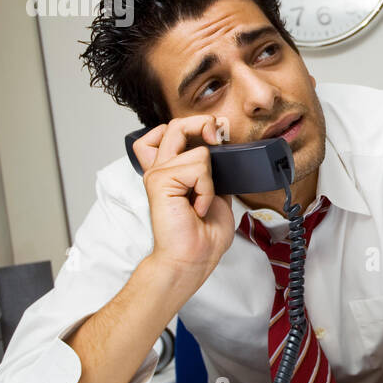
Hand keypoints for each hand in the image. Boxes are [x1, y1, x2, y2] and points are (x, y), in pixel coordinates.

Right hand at [133, 115, 234, 286]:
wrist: (192, 259)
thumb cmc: (201, 236)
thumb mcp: (216, 195)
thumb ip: (214, 172)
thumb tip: (224, 152)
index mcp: (170, 171)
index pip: (170, 132)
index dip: (194, 126)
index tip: (214, 137)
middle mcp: (160, 169)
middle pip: (175, 125)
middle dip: (203, 124)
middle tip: (216, 139)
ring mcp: (158, 174)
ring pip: (196, 148)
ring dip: (211, 178)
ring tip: (202, 201)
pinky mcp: (160, 181)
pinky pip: (199, 167)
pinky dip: (207, 189)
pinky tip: (198, 207)